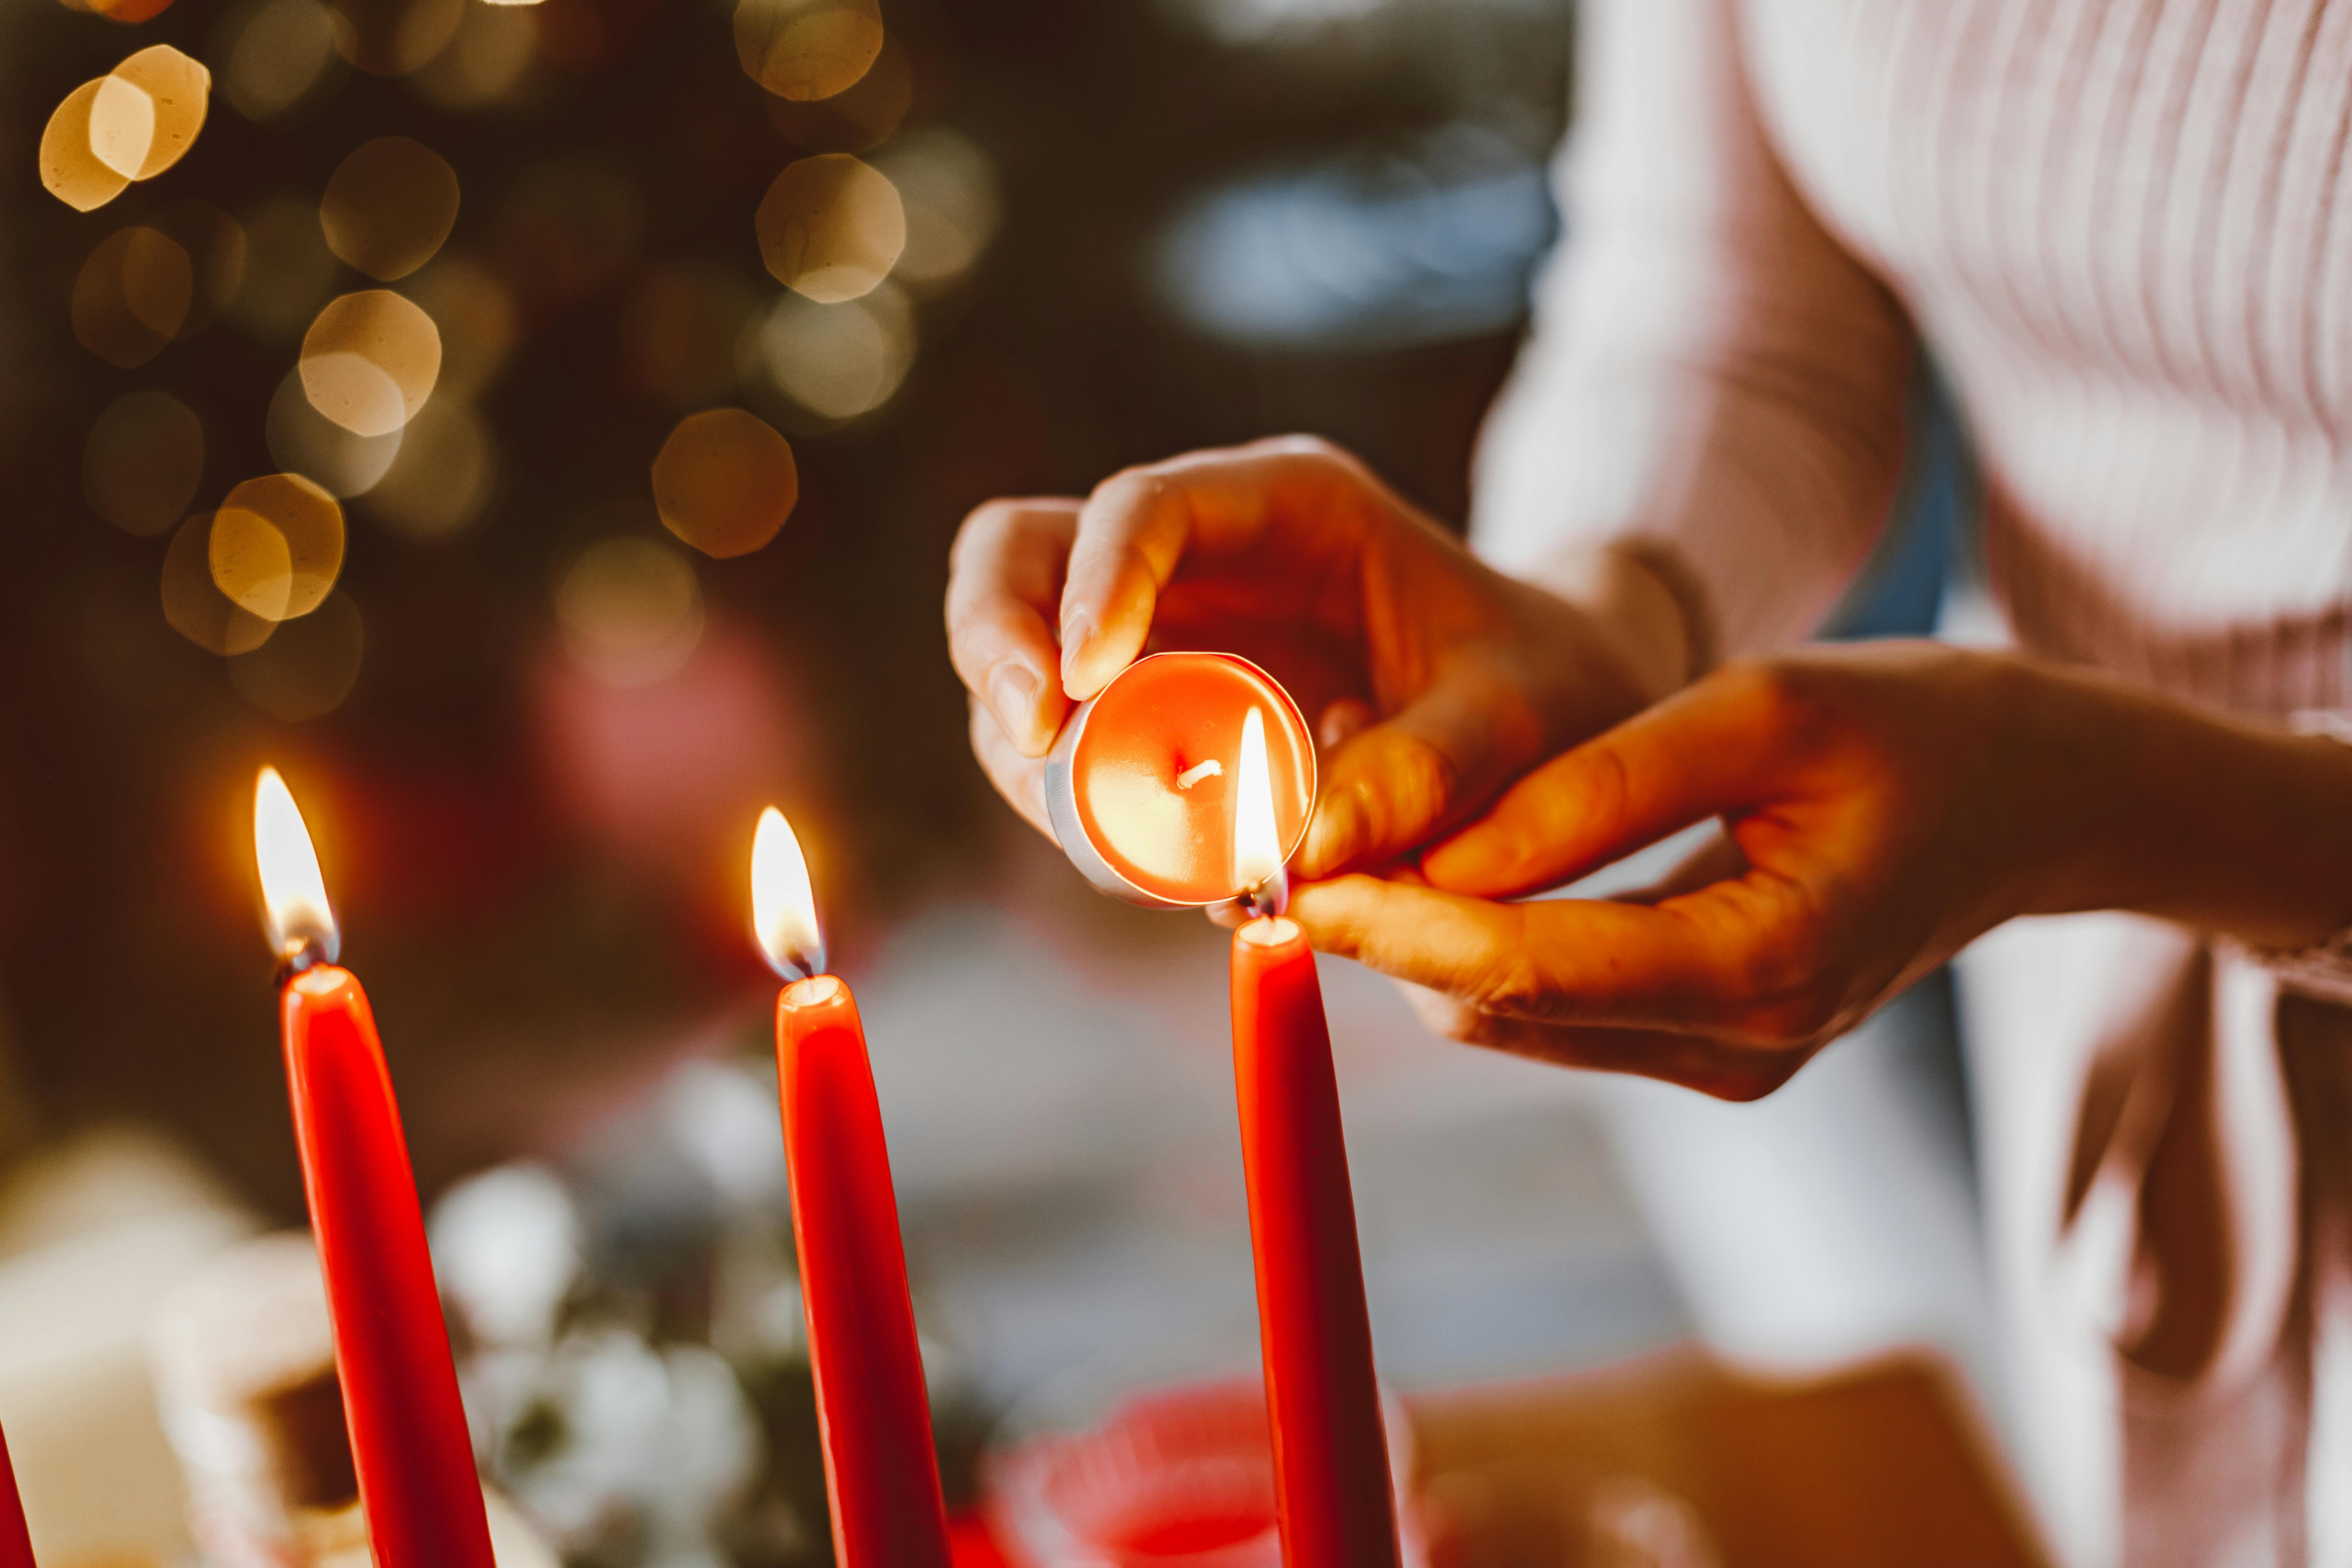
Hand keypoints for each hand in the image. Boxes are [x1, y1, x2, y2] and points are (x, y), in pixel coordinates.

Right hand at [947, 436, 1688, 874]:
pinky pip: (1067, 743)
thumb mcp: (1521, 717)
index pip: (1142, 506)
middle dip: (996, 643)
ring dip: (1033, 752)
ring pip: (1023, 655)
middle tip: (1027, 742)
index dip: (1092, 586)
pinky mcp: (1148, 702)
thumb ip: (1427, 771)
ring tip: (1119, 849)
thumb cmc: (1546, 682)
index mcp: (1290, 504)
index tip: (1080, 689)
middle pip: (1022, 554)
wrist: (1554, 703)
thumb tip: (1296, 853)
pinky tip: (1145, 863)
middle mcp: (1200, 549)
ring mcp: (1159, 624)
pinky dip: (1074, 804)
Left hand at [1290, 642, 2351, 1098]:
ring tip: (1347, 834)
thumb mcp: (1761, 711)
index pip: (1529, 965)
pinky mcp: (1709, 1040)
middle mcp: (1743, 1043)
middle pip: (1505, 1005)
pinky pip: (1559, 1005)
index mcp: (1767, 964)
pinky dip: (1486, 942)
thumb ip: (1602, 789)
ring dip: (1425, 937)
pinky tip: (1440, 861)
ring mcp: (1729, 1058)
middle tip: (1291, 837)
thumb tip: (1445, 852)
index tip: (1287, 876)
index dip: (1396, 924)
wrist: (2032, 794)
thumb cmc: (1914, 726)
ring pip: (1518, 1015)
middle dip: (1389, 931)